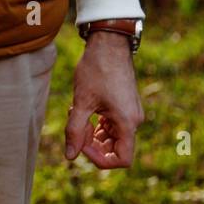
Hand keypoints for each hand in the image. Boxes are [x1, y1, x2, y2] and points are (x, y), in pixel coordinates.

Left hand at [64, 31, 143, 168]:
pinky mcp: (125, 106)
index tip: (82, 145)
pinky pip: (111, 125)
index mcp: (127, 123)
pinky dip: (96, 124)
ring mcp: (130, 113)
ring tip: (76, 114)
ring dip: (92, 133)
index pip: (122, 159)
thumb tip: (70, 156)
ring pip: (111, 137)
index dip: (100, 159)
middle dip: (92, 144)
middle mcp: (134, 121)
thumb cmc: (96, 71)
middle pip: (115, 148)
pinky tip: (81, 110)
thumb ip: (75, 131)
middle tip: (74, 128)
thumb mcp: (81, 103)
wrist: (109, 44)